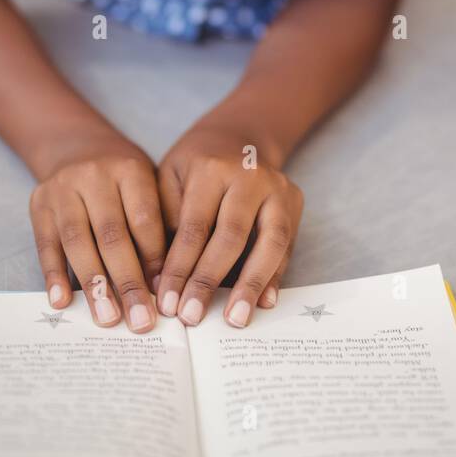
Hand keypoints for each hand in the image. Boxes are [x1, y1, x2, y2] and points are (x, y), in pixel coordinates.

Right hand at [30, 143, 163, 332]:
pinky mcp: (39, 206)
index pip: (143, 219)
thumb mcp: (146, 183)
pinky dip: (53, 275)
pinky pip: (46, 245)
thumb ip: (155, 225)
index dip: (154, 259)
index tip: (163, 294)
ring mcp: (63, 190)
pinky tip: (63, 301)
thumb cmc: (121, 177)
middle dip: (127, 281)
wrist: (76, 146)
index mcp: (129, 169)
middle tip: (140, 320)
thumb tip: (161, 285)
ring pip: (78, 243)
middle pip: (112, 235)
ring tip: (107, 318)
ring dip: (93, 285)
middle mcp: (94, 176)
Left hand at [155, 123, 302, 328]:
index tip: (167, 302)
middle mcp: (251, 177)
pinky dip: (275, 276)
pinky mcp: (295, 203)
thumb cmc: (195, 165)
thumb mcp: (169, 177)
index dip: (180, 268)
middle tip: (192, 316)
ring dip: (252, 285)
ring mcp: (279, 189)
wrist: (238, 136)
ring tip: (235, 319)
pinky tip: (263, 303)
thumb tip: (160, 280)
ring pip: (270, 242)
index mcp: (211, 168)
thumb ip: (164, 220)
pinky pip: (287, 246)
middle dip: (210, 280)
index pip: (194, 226)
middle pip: (232, 236)